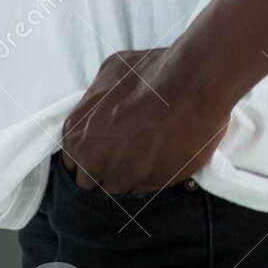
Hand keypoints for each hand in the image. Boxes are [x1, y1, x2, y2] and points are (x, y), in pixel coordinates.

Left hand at [60, 47, 231, 194]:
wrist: (194, 82)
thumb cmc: (154, 72)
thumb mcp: (110, 72)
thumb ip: (94, 100)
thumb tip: (96, 111)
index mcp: (76, 134)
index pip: (72, 166)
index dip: (90, 161)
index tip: (105, 155)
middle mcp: (91, 159)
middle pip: (90, 185)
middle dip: (104, 176)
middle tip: (126, 158)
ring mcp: (119, 177)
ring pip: (115, 196)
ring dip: (127, 182)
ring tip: (145, 161)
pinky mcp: (148, 187)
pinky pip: (141, 196)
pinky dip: (148, 185)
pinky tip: (159, 164)